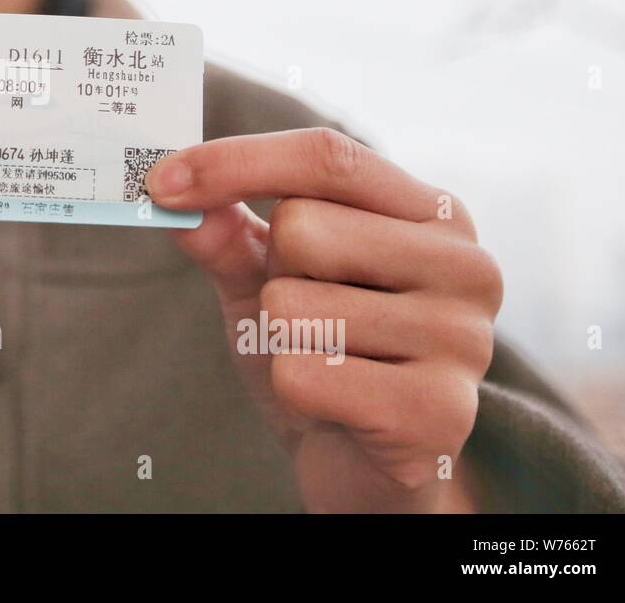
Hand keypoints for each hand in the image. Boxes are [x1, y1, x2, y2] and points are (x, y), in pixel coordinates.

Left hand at [145, 127, 501, 512]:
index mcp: (428, 213)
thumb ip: (224, 232)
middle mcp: (463, 263)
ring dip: (282, 342)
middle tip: (308, 318)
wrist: (363, 469)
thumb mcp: (264, 281)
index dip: (236, 162)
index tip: (161, 182)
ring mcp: (462, 337)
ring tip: (328, 364)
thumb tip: (170, 191)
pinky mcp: (439, 410)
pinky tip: (337, 409)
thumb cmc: (323, 355)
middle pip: (302, 227)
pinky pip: (303, 375)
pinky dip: (293, 394)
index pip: (326, 156)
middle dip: (273, 277)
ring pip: (293, 306)